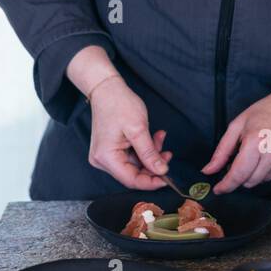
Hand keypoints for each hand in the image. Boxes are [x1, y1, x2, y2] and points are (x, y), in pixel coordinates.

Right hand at [87, 75, 171, 189]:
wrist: (107, 88)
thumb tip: (161, 171)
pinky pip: (131, 156)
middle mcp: (102, 160)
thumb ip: (150, 153)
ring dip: (150, 154)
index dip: (151, 182)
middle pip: (133, 173)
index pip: (131, 180)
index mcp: (106, 157)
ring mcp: (106, 155)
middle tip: (167, 154)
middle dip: (152, 165)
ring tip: (160, 139)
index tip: (167, 178)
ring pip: (134, 164)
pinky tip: (153, 138)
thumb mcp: (139, 129)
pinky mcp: (111, 149)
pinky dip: (144, 149)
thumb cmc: (118, 103)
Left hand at [202, 72, 270, 193]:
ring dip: (253, 173)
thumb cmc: (268, 110)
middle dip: (239, 176)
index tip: (218, 189)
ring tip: (257, 152)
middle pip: (248, 182)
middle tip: (239, 159)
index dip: (226, 185)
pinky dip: (266, 170)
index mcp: (256, 141)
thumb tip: (208, 170)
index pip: (238, 174)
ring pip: (260, 181)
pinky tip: (269, 153)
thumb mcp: (238, 124)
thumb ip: (222, 151)